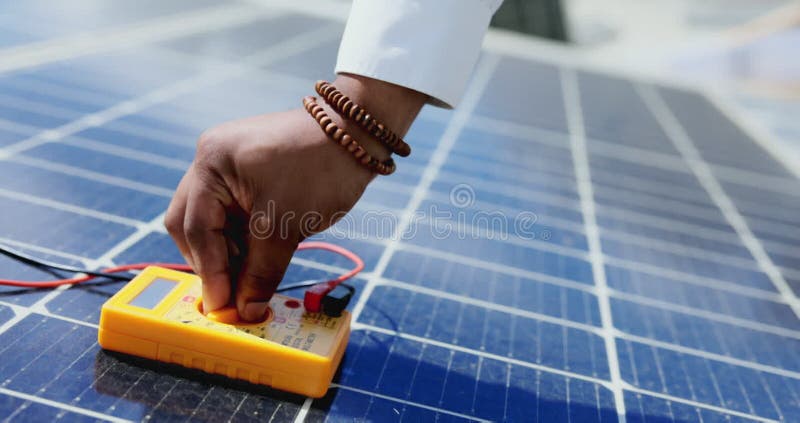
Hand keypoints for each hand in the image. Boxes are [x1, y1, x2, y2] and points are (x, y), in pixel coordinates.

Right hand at [165, 75, 426, 320]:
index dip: (210, 273)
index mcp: (211, 163)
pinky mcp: (247, 171)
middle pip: (191, 223)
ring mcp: (228, 163)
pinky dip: (241, 236)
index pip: (196, 228)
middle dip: (210, 260)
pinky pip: (232, 211)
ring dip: (227, 251)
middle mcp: (210, 159)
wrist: (358, 133)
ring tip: (252, 275)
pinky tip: (260, 255)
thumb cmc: (322, 168)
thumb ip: (261, 271)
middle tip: (231, 292)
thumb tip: (246, 310)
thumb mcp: (287, 226)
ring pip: (211, 220)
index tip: (223, 308)